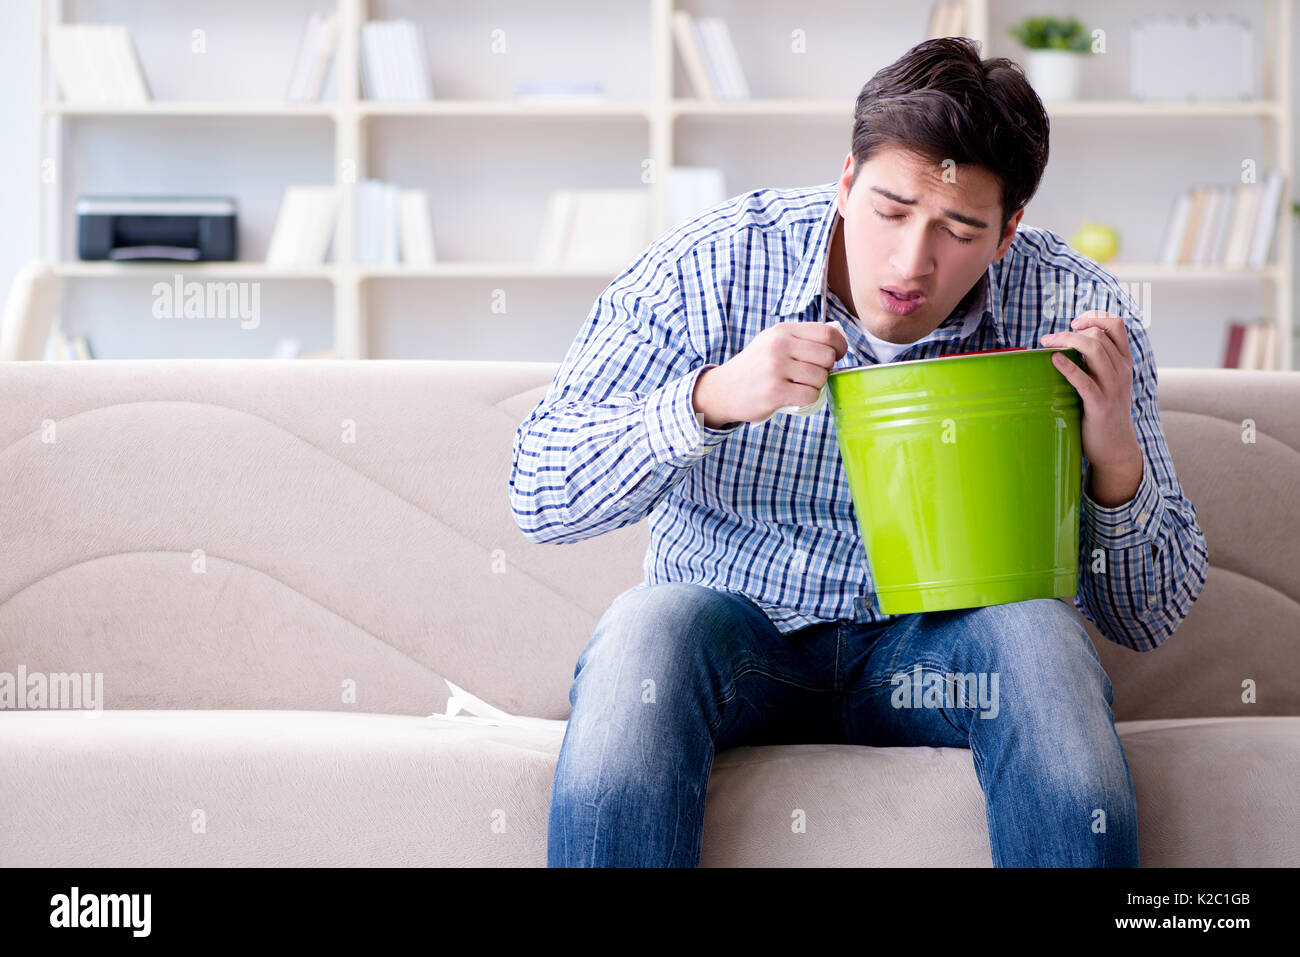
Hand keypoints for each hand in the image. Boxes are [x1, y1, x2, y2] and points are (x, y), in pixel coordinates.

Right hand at [693, 321, 848, 427]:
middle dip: (826, 368)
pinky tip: (794, 396)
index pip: (827, 334)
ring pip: (820, 377)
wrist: (723, 390)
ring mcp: (776, 369)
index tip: (837, 355)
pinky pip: (811, 395)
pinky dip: (808, 399)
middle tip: (813, 374)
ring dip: (816, 385)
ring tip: (800, 385)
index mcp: (782, 331)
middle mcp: (779, 346)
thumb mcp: (772, 342)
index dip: (840, 346)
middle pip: (827, 357)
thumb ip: (800, 339)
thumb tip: (835, 342)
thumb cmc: (755, 367)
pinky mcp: (775, 392)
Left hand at [1040, 311, 1143, 506]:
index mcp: (1124, 361)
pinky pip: (1084, 380)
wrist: (1115, 447)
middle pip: (1099, 334)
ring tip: (1047, 344)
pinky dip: (1068, 367)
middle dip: (1070, 331)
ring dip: (1066, 342)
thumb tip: (1066, 343)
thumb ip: (1095, 363)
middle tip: (1048, 338)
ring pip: (1094, 350)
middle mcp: (1122, 370)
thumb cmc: (1104, 412)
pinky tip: (1054, 360)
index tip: (1074, 323)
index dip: (1094, 317)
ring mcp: (1113, 387)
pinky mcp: (1100, 404)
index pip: (1116, 325)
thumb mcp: (1106, 382)